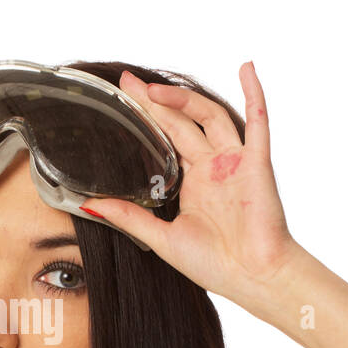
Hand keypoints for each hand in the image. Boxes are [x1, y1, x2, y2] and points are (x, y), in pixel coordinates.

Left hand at [83, 62, 304, 311]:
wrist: (253, 278)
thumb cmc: (215, 265)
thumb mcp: (161, 238)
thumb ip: (129, 217)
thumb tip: (89, 203)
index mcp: (192, 182)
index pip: (164, 139)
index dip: (145, 116)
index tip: (122, 96)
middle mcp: (212, 167)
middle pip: (180, 123)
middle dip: (154, 101)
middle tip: (128, 82)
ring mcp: (234, 163)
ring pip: (209, 117)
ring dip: (184, 99)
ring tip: (155, 89)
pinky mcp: (257, 164)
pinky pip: (259, 122)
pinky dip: (255, 93)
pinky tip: (246, 68)